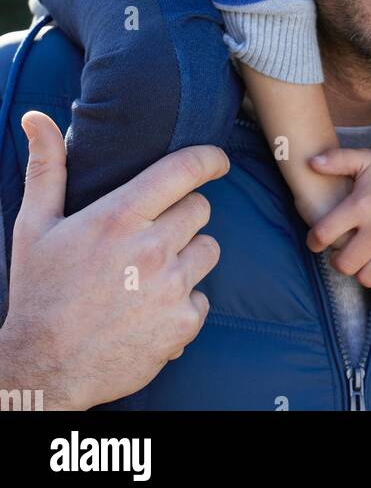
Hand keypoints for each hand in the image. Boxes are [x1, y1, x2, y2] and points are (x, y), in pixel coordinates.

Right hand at [1, 111, 229, 410]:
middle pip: (201, 209)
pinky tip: (152, 311)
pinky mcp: (182, 324)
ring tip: (152, 274)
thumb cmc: (39, 293)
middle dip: (183, 216)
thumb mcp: (35, 227)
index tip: (218, 160)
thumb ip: (47, 168)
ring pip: (209, 251)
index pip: (184, 170)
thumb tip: (37, 117)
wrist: (43, 370)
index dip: (209, 159)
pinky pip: (203, 298)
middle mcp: (152, 248)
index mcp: (119, 217)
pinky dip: (184, 304)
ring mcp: (171, 287)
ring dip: (189, 258)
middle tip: (153, 235)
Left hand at [305, 146, 370, 309]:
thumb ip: (336, 160)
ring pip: (368, 278)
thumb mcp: (365, 159)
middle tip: (340, 255)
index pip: (324, 234)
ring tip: (361, 261)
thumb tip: (310, 162)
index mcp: (361, 205)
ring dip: (360, 273)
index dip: (314, 242)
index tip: (316, 242)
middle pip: (345, 264)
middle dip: (338, 262)